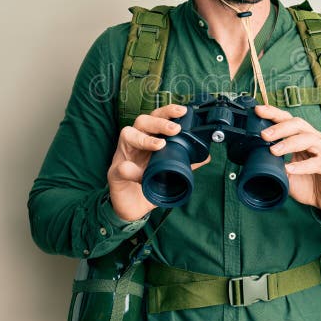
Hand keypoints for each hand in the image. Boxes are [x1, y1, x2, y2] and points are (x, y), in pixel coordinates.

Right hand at [107, 104, 210, 220]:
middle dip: (160, 122)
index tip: (182, 111)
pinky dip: (128, 168)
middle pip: (143, 121)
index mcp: (148, 139)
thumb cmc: (150, 184)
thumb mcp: (170, 173)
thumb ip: (185, 163)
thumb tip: (206, 156)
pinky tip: (137, 172)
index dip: (168, 112)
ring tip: (160, 145)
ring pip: (127, 134)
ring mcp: (122, 155)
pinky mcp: (114, 173)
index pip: (156, 118)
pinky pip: (119, 167)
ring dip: (144, 138)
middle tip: (175, 129)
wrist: (133, 208)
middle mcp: (134, 142)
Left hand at [256, 105, 320, 219]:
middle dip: (280, 128)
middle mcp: (316, 140)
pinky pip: (319, 163)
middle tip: (264, 135)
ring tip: (274, 151)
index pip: (289, 120)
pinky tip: (290, 169)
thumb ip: (274, 164)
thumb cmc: (309, 184)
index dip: (274, 114)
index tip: (258, 111)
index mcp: (304, 138)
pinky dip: (303, 165)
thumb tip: (253, 158)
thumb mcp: (286, 173)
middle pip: (299, 125)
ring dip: (289, 143)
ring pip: (309, 139)